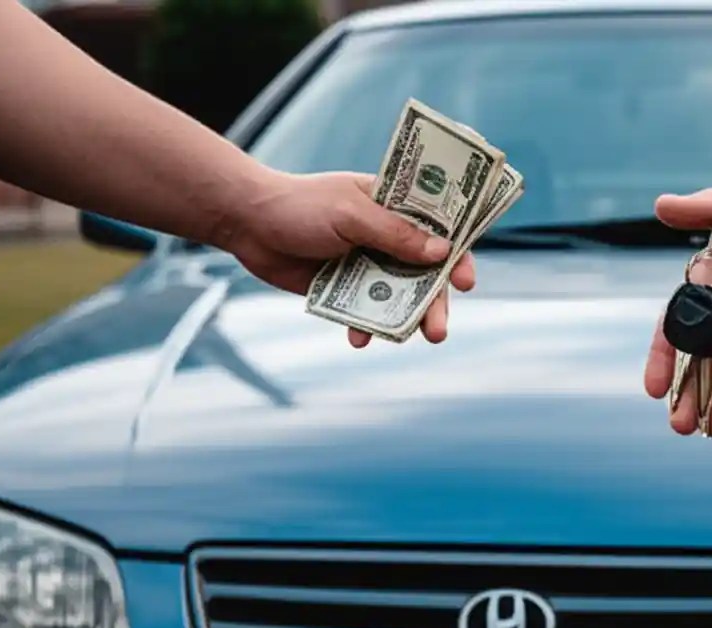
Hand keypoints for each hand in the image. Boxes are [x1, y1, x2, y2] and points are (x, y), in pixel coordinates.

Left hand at [215, 170, 475, 346]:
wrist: (247, 224)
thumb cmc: (300, 205)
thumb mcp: (351, 215)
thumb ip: (395, 234)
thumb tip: (442, 252)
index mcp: (395, 207)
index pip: (442, 228)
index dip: (458, 253)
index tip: (465, 281)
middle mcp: (388, 237)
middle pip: (426, 272)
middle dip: (436, 302)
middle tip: (439, 330)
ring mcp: (368, 264)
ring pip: (400, 296)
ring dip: (410, 319)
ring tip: (416, 338)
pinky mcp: (345, 289)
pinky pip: (366, 313)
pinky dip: (367, 327)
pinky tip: (359, 338)